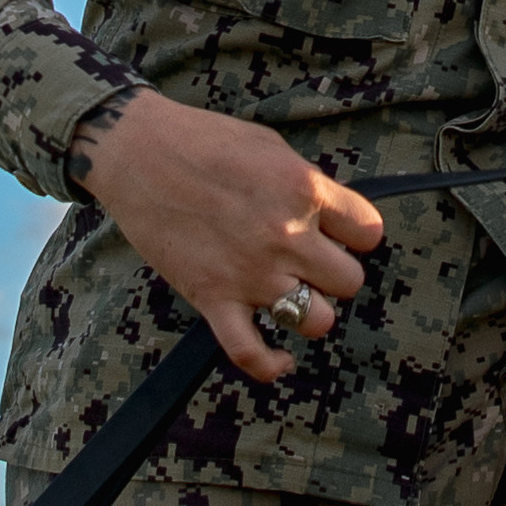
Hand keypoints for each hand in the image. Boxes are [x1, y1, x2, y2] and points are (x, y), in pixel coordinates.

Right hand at [70, 90, 384, 382]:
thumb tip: (332, 217)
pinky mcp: (213, 297)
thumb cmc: (203, 141)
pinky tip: (280, 361)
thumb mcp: (274, 148)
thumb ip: (309, 186)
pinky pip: (249, 350)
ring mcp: (251, 272)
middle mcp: (286, 236)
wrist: (136, 151)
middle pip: (349, 281)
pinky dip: (268, 364)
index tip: (337, 232)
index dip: (356, 235)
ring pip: (316, 320)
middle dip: (334, 273)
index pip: (369, 233)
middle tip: (309, 260)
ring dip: (309, 311)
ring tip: (291, 293)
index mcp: (305, 190)